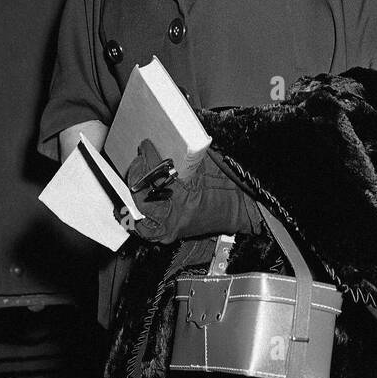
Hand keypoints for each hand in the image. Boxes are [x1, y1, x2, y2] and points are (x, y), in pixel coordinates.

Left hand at [123, 139, 260, 243]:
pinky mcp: (171, 234)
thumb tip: (169, 143)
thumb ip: (187, 159)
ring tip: (136, 182)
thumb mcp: (208, 167)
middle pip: (141, 195)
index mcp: (185, 198)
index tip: (145, 147)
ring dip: (135, 197)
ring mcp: (171, 227)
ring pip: (140, 214)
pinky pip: (148, 229)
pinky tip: (139, 204)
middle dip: (137, 175)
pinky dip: (141, 217)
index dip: (148, 157)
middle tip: (139, 162)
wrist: (241, 210)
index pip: (156, 174)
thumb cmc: (229, 189)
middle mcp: (175, 216)